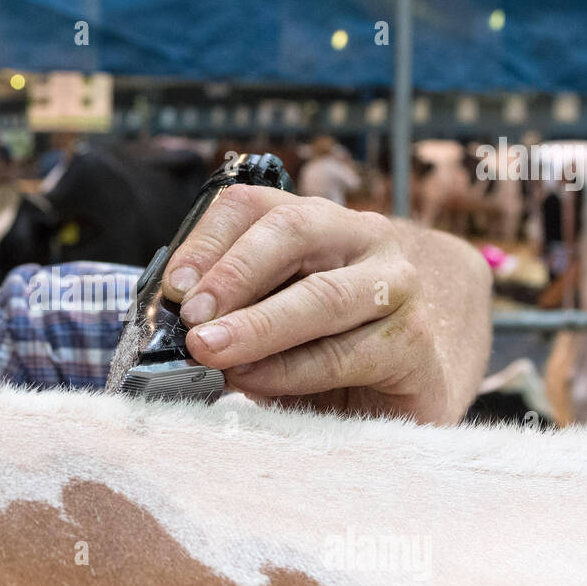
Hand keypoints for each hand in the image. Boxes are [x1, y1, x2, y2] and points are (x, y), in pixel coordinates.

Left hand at [162, 189, 479, 424]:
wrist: (414, 378)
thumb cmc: (324, 343)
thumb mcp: (270, 315)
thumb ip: (229, 309)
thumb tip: (172, 324)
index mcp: (316, 220)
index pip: (253, 205)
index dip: (206, 242)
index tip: (173, 290)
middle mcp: (362, 239)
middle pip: (294, 231)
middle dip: (233, 274)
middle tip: (191, 318)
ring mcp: (397, 287)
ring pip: (321, 295)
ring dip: (257, 326)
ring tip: (209, 352)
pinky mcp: (414, 345)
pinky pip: (344, 354)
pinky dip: (290, 370)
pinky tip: (252, 380)